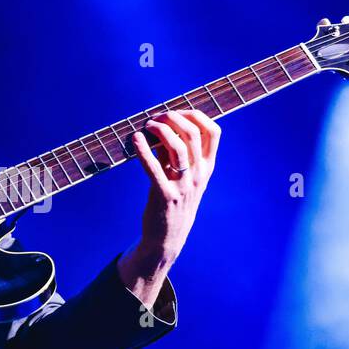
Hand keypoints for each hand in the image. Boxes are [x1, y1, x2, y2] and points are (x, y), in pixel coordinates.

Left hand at [128, 109, 220, 269]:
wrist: (167, 237)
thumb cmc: (173, 200)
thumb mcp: (182, 176)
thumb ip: (175, 153)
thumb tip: (161, 126)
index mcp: (207, 167)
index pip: (213, 132)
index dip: (195, 115)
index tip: (177, 112)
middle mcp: (199, 175)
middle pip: (192, 134)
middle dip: (173, 118)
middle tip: (156, 118)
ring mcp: (183, 186)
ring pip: (177, 147)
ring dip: (160, 130)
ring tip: (147, 125)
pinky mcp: (164, 196)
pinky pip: (154, 168)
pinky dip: (143, 150)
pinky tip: (135, 139)